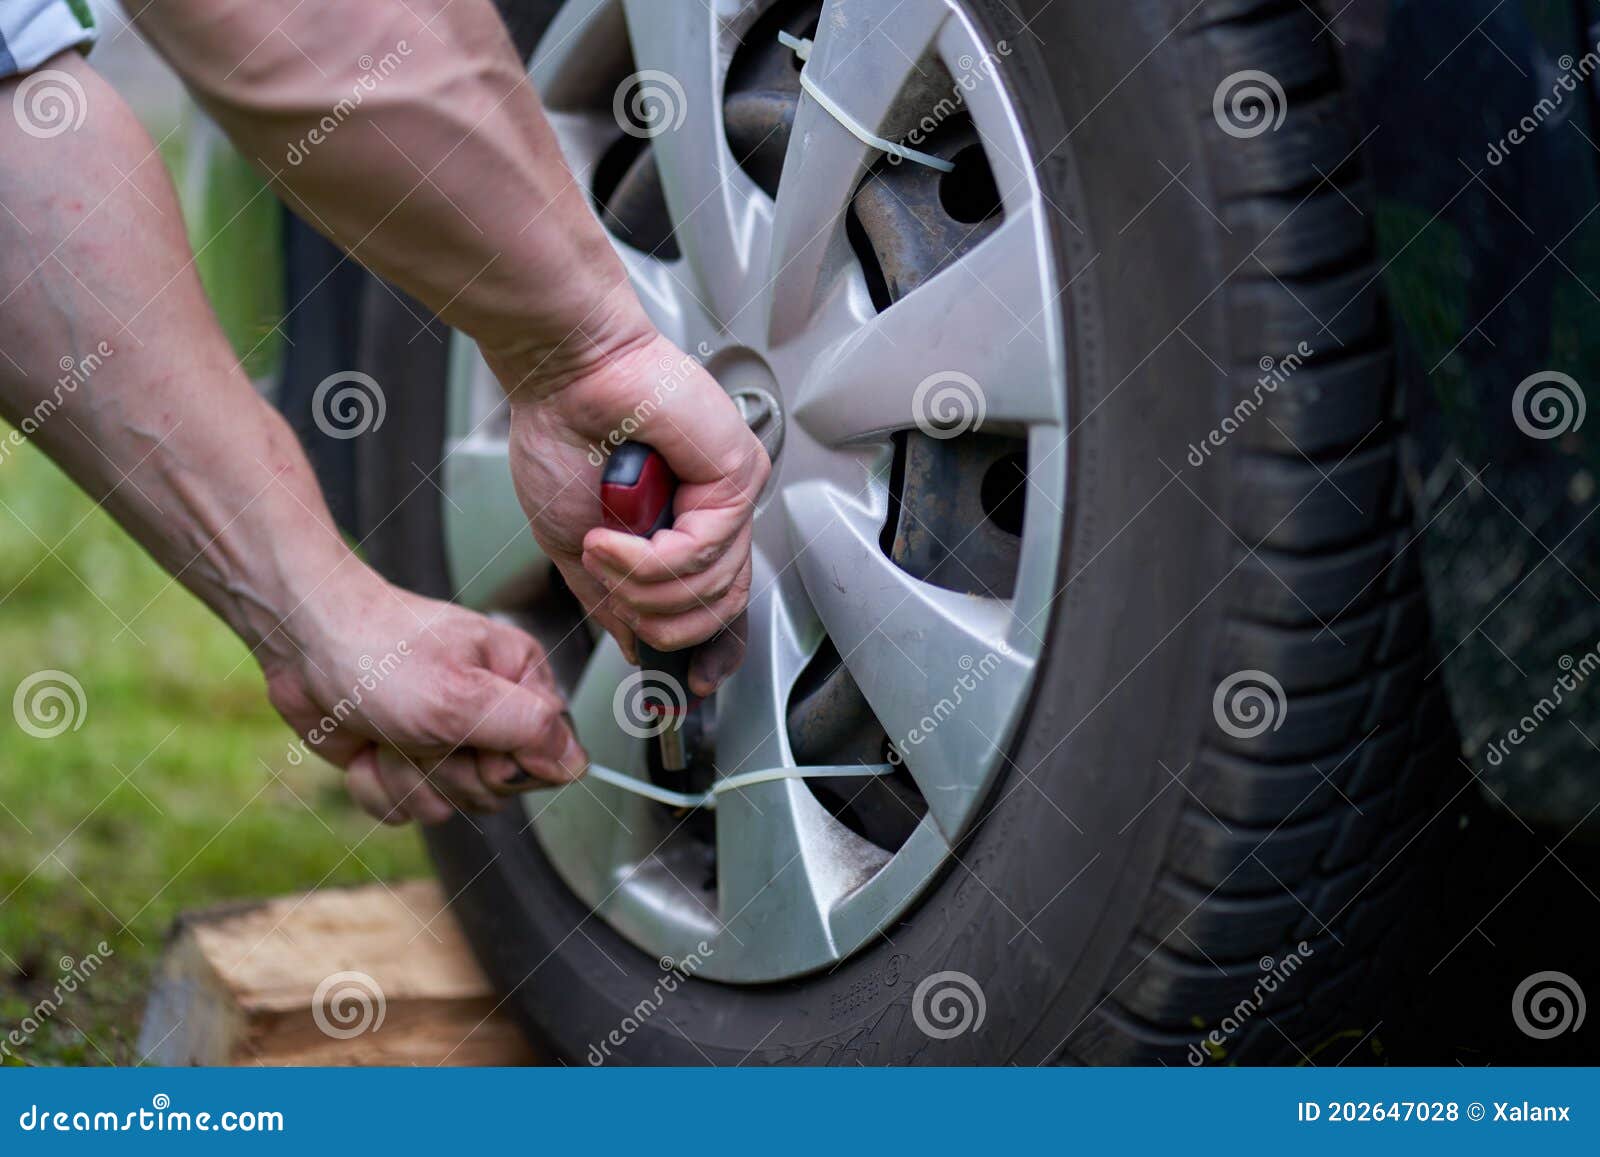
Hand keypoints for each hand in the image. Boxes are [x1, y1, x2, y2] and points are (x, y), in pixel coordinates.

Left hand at [261, 573, 584, 824]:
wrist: (300, 642)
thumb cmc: (377, 651)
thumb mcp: (463, 695)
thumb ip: (531, 730)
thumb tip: (577, 764)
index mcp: (517, 682)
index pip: (548, 758)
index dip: (507, 766)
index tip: (473, 741)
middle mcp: (487, 713)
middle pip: (495, 792)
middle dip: (447, 771)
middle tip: (420, 730)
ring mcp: (443, 740)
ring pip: (446, 807)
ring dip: (406, 777)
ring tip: (388, 732)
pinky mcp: (403, 761)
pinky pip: (404, 810)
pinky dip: (377, 786)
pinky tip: (366, 748)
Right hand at [505, 332, 770, 695]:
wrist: (561, 376)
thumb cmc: (562, 436)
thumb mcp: (574, 543)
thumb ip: (611, 596)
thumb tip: (636, 644)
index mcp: (682, 527)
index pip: (718, 605)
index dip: (707, 649)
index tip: (689, 683)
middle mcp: (713, 513)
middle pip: (718, 608)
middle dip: (655, 617)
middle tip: (609, 582)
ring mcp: (728, 495)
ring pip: (710, 590)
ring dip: (642, 585)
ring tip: (603, 547)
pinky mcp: (737, 474)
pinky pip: (704, 554)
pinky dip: (649, 559)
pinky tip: (615, 535)